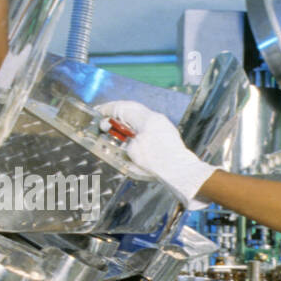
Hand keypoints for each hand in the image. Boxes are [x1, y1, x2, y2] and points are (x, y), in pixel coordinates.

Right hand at [94, 100, 217, 208]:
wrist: (182, 172)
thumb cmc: (159, 164)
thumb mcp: (133, 153)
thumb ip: (123, 142)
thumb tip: (119, 138)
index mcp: (147, 120)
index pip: (123, 107)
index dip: (108, 109)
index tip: (97, 112)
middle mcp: (156, 119)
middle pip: (132, 110)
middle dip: (117, 115)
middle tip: (104, 121)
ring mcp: (163, 126)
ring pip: (140, 117)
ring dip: (126, 122)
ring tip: (115, 132)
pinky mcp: (167, 135)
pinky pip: (147, 126)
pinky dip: (136, 129)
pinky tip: (131, 140)